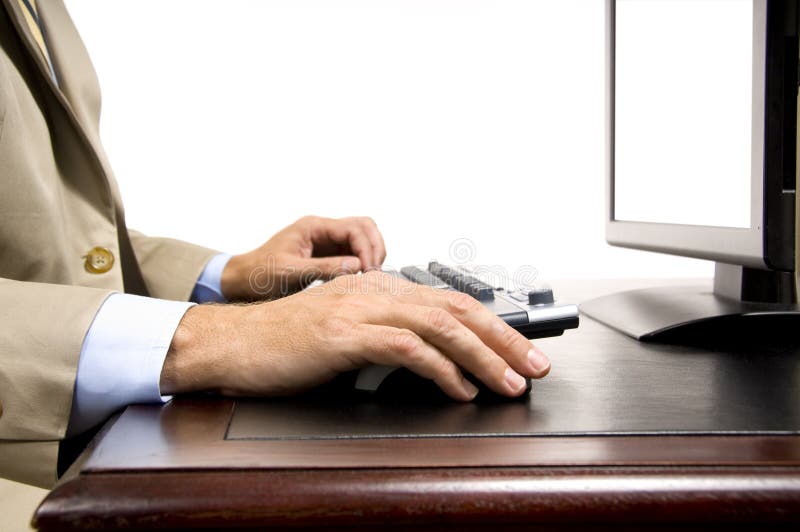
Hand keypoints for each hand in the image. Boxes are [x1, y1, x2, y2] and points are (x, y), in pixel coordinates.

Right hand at [161, 271, 550, 400]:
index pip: (451, 302)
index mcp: (381, 290)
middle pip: (457, 308)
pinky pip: (405, 348)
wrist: (236, 342)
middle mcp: (377, 292)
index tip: (521, 351)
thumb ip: (388, 340)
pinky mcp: (344, 334)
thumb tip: (434, 363)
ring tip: (509, 383)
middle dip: (503, 339)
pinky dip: (439, 369)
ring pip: (439, 325)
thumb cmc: (289, 343)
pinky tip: (458, 389)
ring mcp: (360, 310)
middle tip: (534, 366)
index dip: (493, 326)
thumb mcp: (348, 335)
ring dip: (482, 356)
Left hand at [220, 215, 385, 299]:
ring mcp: (327, 242)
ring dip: (371, 255)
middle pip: (364, 227)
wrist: (243, 281)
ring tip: (370, 278)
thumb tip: (356, 266)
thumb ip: (323, 268)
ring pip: (363, 239)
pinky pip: (354, 254)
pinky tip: (361, 281)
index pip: (354, 228)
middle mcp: (322, 230)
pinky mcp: (328, 256)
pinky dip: (363, 264)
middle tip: (375, 273)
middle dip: (375, 248)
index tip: (369, 272)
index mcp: (312, 227)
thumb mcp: (290, 273)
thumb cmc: (259, 274)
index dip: (367, 248)